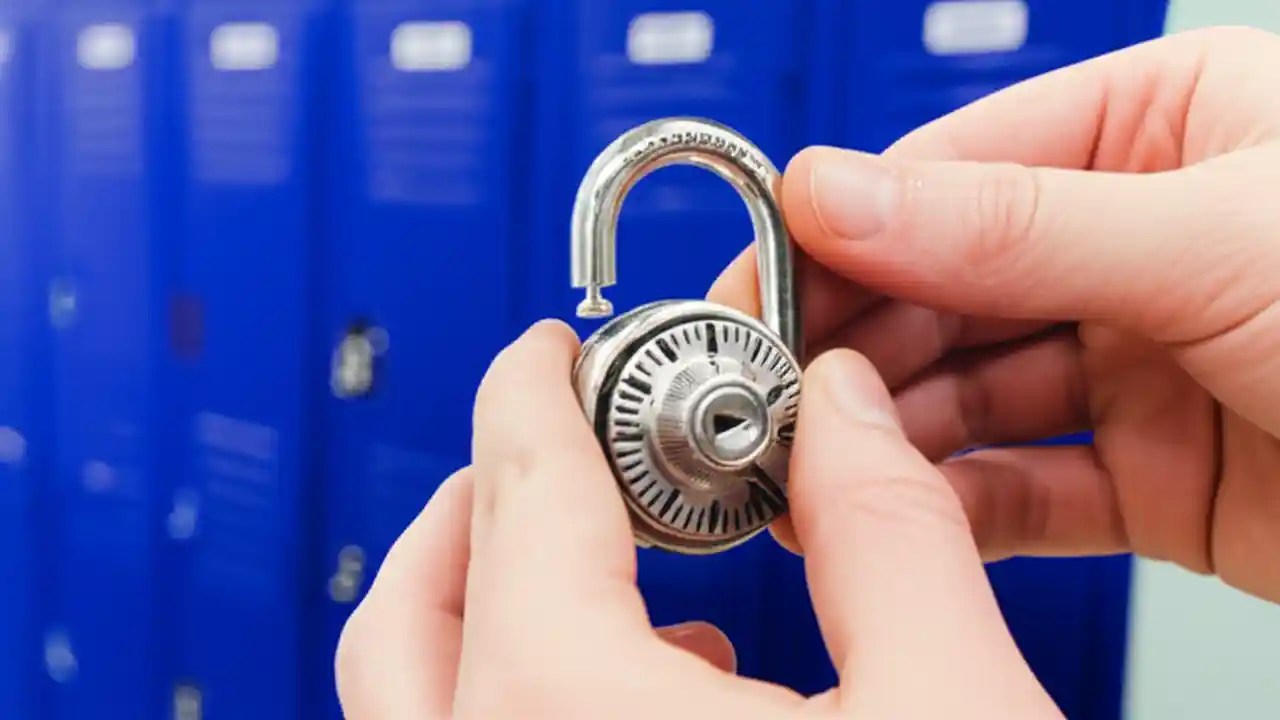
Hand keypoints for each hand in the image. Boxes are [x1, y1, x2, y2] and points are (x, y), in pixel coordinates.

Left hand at [334, 321, 1064, 718]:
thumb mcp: (956, 717)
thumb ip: (888, 534)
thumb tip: (847, 413)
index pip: (518, 497)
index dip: (536, 396)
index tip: (547, 351)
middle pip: (413, 608)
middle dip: (478, 500)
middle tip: (542, 439)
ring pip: (413, 704)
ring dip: (482, 606)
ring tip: (595, 558)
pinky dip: (519, 705)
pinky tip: (649, 696)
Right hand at [711, 26, 1279, 600]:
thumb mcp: (1224, 235)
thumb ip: (1012, 223)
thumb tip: (839, 190)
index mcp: (1163, 127)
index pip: (954, 170)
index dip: (850, 230)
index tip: (767, 286)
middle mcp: (1139, 240)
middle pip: (946, 288)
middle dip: (858, 345)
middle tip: (772, 392)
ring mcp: (1142, 363)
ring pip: (973, 395)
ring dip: (890, 434)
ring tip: (813, 465)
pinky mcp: (1155, 476)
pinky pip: (1026, 487)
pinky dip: (959, 505)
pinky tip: (900, 515)